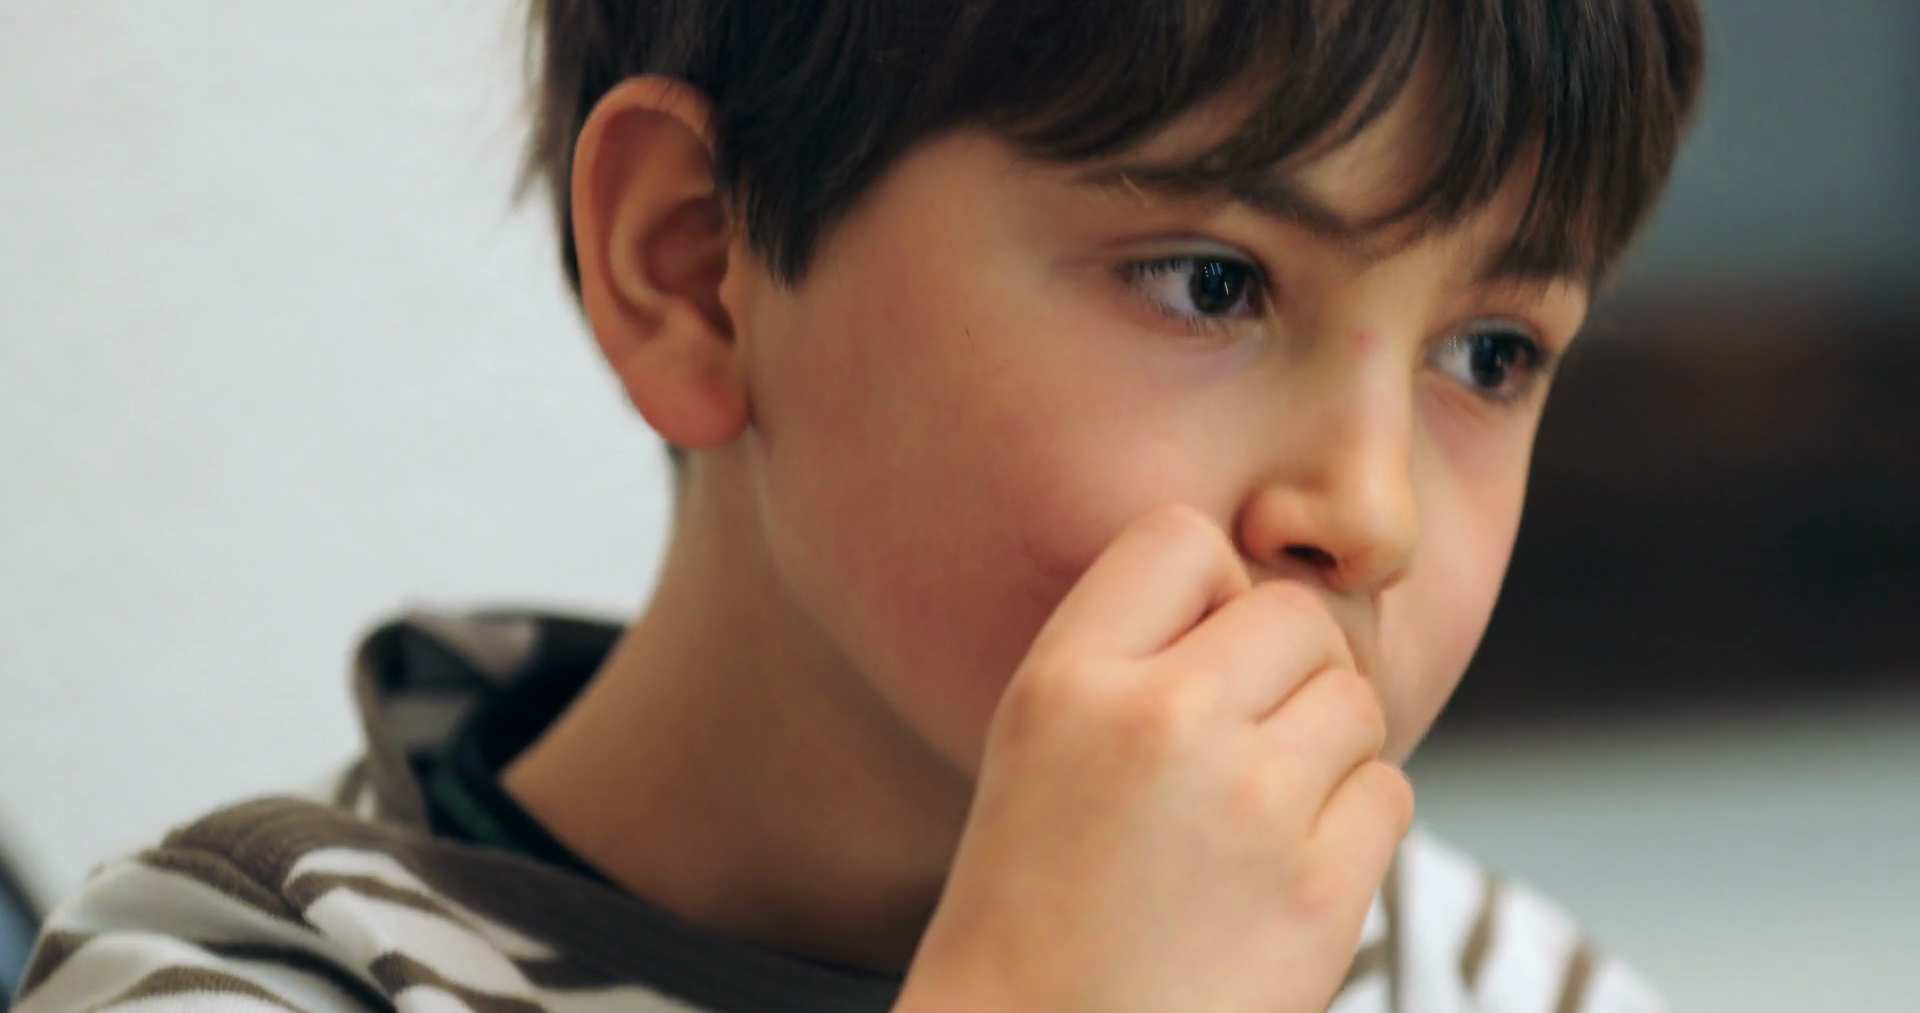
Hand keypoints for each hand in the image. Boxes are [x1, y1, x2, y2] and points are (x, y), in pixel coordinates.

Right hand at [898, 504, 1412, 1012]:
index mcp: (1066, 680)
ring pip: (1354, 701)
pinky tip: (1282, 872)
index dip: (1208, 592)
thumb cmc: (1038, 905)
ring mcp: (1249, 805)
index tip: (1194, 657)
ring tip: (1250, 819)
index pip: (1180, 537)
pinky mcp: (1321, 889)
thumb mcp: (1036, 746)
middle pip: (1295, 615)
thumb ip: (1132, 653)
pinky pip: (1388, 791)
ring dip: (1324, 749)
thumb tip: (1265, 596)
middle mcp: (1159, 723)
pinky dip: (1353, 824)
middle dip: (1285, 671)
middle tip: (1236, 749)